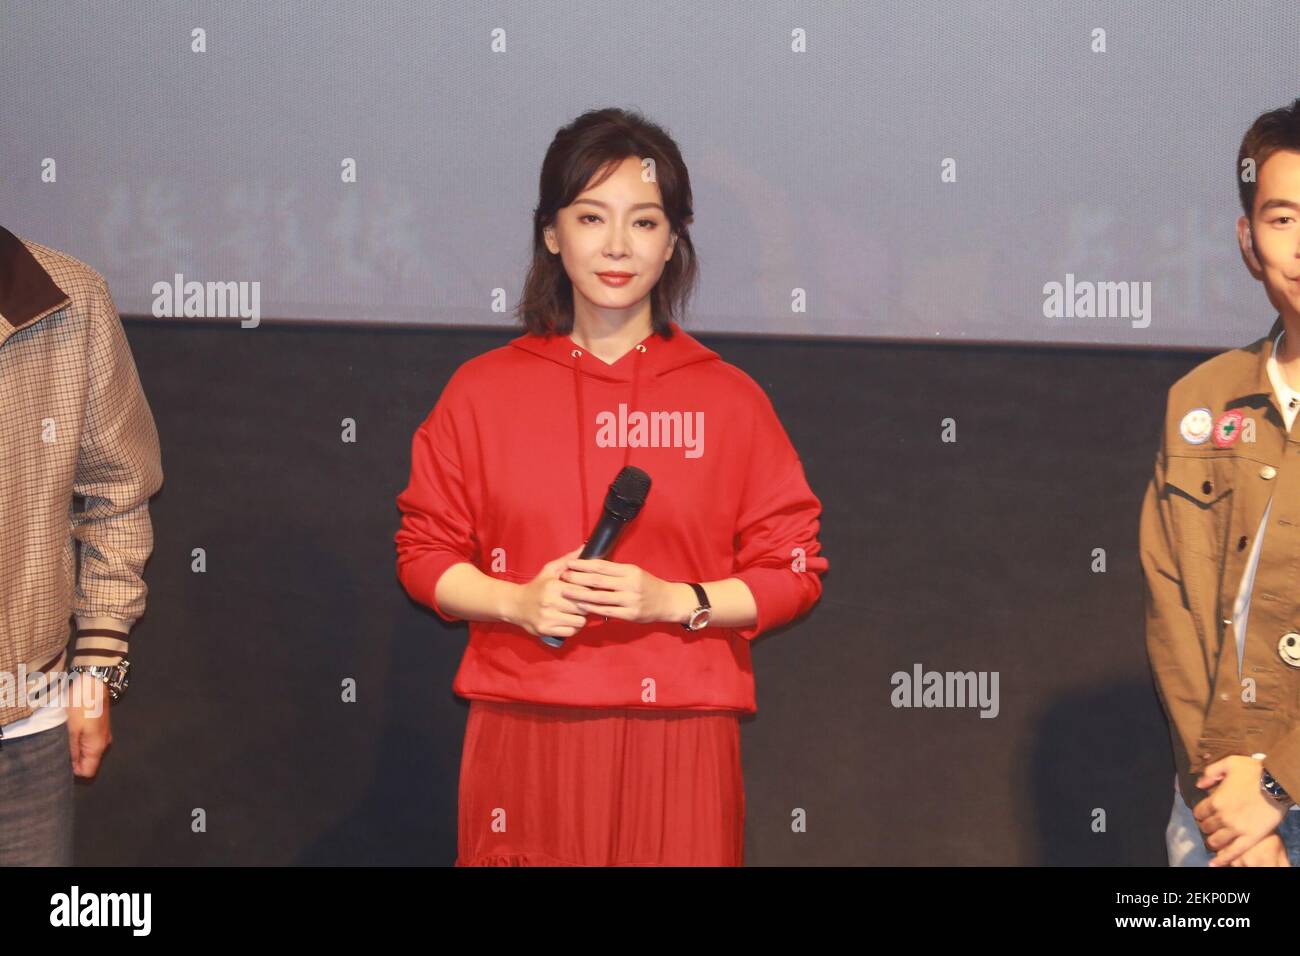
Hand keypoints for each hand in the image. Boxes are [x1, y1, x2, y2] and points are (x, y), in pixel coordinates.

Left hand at [65, 671, 112, 778]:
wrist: (94, 683)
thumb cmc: (82, 706)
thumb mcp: (71, 729)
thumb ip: (72, 750)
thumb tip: (71, 766)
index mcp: (97, 747)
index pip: (88, 772)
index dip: (73, 771)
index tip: (61, 761)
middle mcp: (104, 743)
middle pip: (88, 762)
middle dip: (73, 759)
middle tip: (59, 748)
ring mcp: (103, 734)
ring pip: (88, 751)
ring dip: (76, 748)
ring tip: (63, 737)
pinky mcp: (101, 726)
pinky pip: (90, 741)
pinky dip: (80, 740)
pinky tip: (71, 730)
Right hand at [505, 547, 587, 639]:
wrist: (515, 604)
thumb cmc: (537, 586)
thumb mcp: (550, 570)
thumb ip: (569, 560)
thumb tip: (585, 547)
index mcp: (554, 586)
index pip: (583, 590)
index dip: (589, 591)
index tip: (588, 591)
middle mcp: (550, 602)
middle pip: (583, 607)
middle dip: (586, 605)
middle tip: (583, 602)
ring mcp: (548, 618)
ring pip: (579, 622)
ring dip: (581, 617)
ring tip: (576, 612)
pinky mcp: (546, 630)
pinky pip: (571, 632)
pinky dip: (573, 627)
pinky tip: (569, 620)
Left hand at [558, 558, 687, 625]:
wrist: (668, 601)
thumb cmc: (648, 585)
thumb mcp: (634, 572)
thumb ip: (615, 571)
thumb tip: (590, 566)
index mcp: (630, 570)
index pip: (602, 566)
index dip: (584, 565)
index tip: (569, 563)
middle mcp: (630, 584)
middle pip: (598, 581)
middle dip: (578, 578)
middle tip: (562, 576)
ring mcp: (630, 600)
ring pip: (599, 597)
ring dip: (580, 594)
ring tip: (565, 591)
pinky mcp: (630, 615)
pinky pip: (606, 611)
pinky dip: (592, 608)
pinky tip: (580, 605)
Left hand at [1194, 755, 1290, 865]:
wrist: (1277, 783)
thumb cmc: (1254, 771)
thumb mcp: (1229, 763)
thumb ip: (1211, 772)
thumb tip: (1199, 784)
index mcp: (1215, 800)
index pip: (1199, 813)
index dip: (1201, 814)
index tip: (1205, 814)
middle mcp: (1223, 816)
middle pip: (1206, 828)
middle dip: (1207, 827)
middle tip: (1211, 827)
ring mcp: (1236, 828)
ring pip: (1216, 841)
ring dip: (1213, 842)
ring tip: (1215, 842)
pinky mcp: (1251, 837)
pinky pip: (1233, 852)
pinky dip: (1223, 859)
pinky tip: (1216, 864)